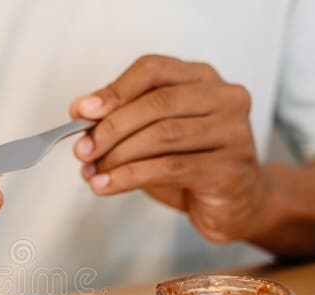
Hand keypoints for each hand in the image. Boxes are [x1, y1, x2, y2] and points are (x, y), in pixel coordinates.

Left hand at [70, 54, 266, 242]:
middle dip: (111, 128)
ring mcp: (232, 131)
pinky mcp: (229, 167)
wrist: (235, 205)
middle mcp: (223, 98)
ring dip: (117, 156)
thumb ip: (123, 121)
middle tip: (82, 150)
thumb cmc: (191, 166)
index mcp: (201, 78)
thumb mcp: (152, 136)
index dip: (114, 90)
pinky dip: (130, 177)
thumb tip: (80, 113)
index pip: (153, 70)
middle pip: (157, 102)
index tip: (81, 111)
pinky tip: (107, 185)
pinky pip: (169, 168)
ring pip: (162, 136)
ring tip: (91, 173)